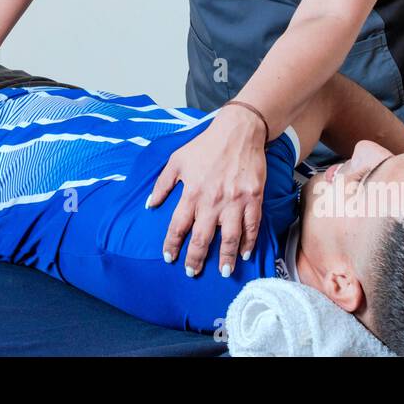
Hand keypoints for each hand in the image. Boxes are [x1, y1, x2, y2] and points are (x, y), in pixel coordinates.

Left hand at [147, 105, 267, 277]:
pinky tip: (244, 254)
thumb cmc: (205, 145)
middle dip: (195, 259)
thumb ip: (162, 184)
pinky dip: (249, 242)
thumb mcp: (176, 160)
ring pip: (229, 238)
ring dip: (225, 258)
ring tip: (222, 272)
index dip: (172, 245)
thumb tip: (150, 205)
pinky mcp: (254, 198)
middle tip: (192, 272)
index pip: (177, 226)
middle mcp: (212, 201)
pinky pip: (252, 226)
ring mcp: (235, 201)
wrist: (238, 131)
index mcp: (191, 192)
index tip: (169, 258)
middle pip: (202, 238)